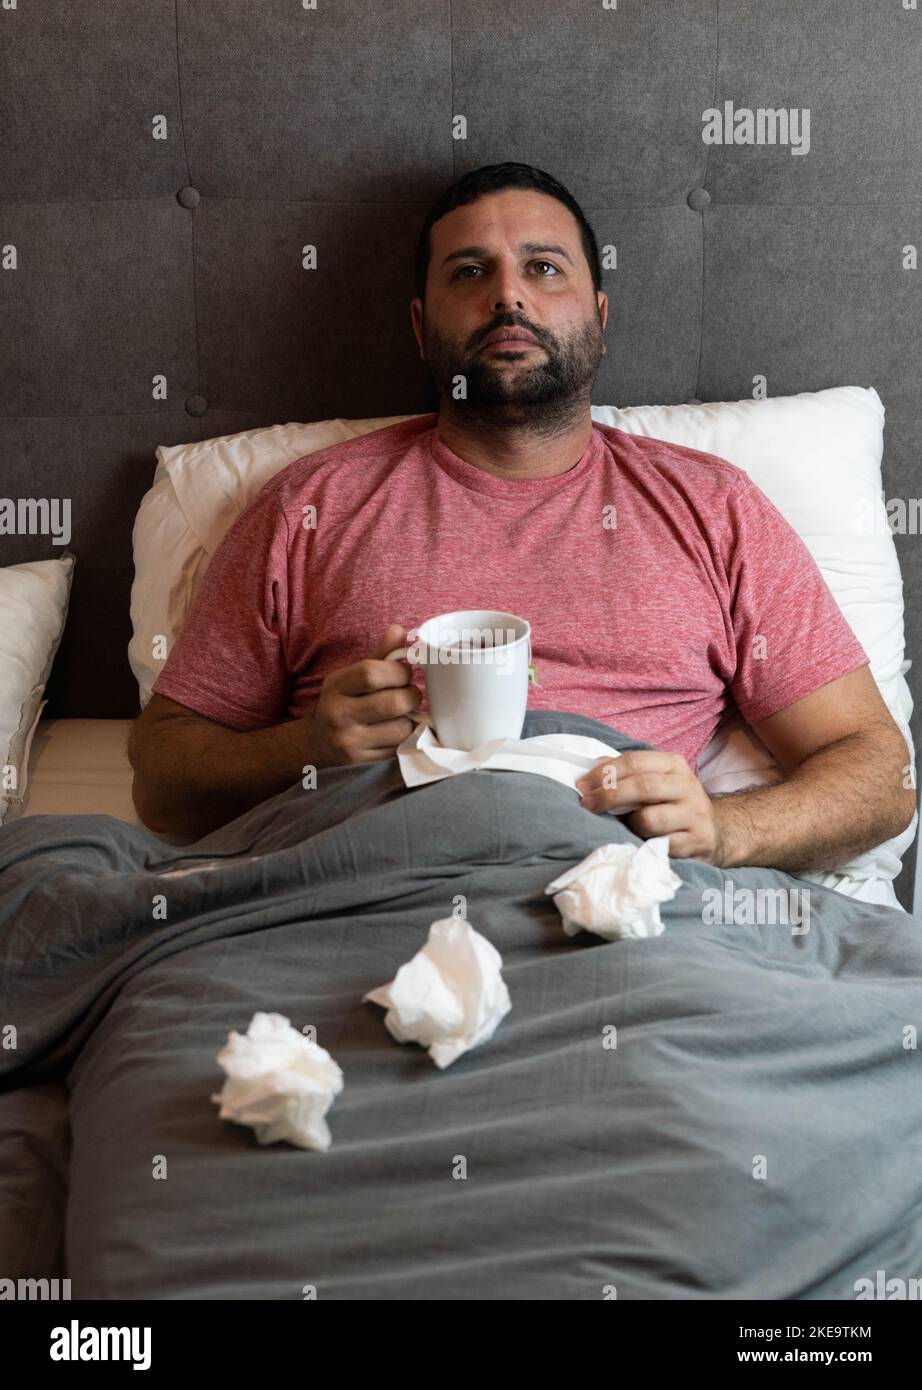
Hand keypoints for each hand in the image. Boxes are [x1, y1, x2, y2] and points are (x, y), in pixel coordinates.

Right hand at [306, 623, 421, 767]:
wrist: (317, 742)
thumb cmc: (344, 701)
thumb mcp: (353, 676)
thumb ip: (380, 655)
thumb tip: (399, 630)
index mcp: (336, 685)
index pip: (372, 673)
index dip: (399, 671)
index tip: (404, 674)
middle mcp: (338, 713)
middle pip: (393, 703)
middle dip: (411, 696)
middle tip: (410, 695)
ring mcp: (349, 741)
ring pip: (401, 728)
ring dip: (410, 719)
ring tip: (403, 714)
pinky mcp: (360, 761)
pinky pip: (397, 748)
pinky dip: (404, 738)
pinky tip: (395, 730)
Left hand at [575, 749, 726, 863]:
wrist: (714, 833)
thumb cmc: (673, 805)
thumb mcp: (654, 781)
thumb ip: (626, 772)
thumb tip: (593, 765)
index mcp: (673, 764)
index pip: (635, 761)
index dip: (605, 773)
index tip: (582, 786)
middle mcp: (688, 785)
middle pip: (642, 786)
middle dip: (609, 796)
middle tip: (587, 806)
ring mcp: (695, 814)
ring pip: (649, 818)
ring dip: (628, 824)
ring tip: (622, 827)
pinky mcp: (697, 841)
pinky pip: (660, 845)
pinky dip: (644, 844)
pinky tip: (638, 842)